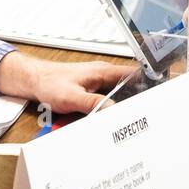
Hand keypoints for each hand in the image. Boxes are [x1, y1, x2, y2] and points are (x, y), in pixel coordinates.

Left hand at [0, 51, 135, 114]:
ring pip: (117, 93)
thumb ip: (94, 104)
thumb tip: (113, 110)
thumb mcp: (73, 97)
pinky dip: (108, 107)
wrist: (34, 80)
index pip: (133, 73)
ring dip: (120, 104)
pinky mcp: (90, 89)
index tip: (155, 94)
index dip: (147, 82)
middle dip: (135, 99)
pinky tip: (107, 116)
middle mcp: (102, 74)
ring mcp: (97, 81)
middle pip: (128, 86)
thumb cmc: (49, 82)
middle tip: (143, 113)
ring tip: (127, 117)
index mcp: (103, 71)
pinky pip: (106, 98)